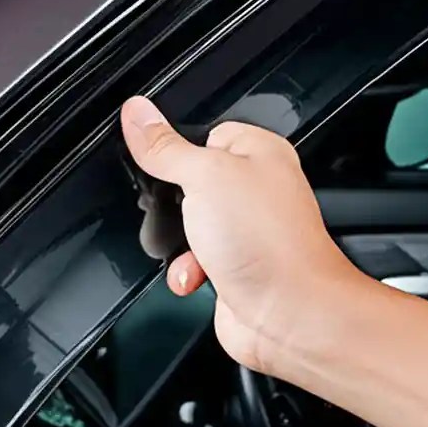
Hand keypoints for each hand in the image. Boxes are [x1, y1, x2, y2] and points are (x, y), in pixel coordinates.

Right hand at [120, 96, 366, 374]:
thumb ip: (166, 147)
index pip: (207, 132)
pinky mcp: (237, 268)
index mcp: (260, 152)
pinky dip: (188, 271)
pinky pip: (196, 261)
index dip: (179, 148)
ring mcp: (247, 231)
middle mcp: (257, 190)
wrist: (290, 313)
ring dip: (180, 242)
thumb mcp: (204, 177)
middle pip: (193, 182)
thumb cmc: (269, 243)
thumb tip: (137, 113)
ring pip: (190, 225)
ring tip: (191, 247)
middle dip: (175, 204)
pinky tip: (196, 275)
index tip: (159, 160)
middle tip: (178, 209)